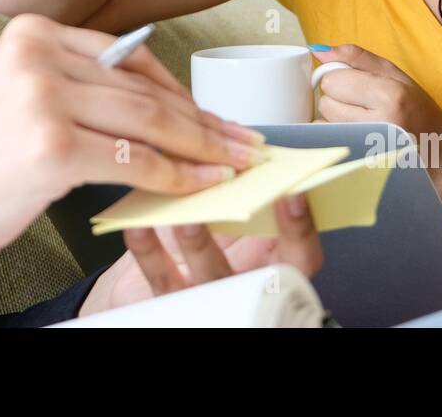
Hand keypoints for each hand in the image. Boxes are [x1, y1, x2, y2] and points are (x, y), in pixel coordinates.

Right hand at [0, 13, 267, 274]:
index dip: (180, 90)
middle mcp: (37, 54)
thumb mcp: (19, 99)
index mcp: (31, 32)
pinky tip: (200, 186)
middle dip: (202, 121)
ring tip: (234, 163)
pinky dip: (174, 177)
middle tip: (242, 141)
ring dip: (201, 148)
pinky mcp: (49, 146)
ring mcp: (42, 98)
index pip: (128, 57)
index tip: (214, 114)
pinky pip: (132, 160)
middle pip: (143, 89)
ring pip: (146, 122)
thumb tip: (160, 110)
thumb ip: (79, 89)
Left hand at [77, 195, 323, 315]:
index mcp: (270, 261)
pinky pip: (160, 278)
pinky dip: (149, 251)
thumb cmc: (210, 239)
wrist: (166, 273)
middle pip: (262, 271)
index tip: (292, 193)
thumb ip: (243, 191)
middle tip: (246, 200)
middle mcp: (245, 282)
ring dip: (201, 245)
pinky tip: (139, 226)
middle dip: (252, 236)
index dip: (300, 228)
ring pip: (211, 276)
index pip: (301, 255)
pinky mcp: (170, 297)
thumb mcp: (235, 218)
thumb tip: (241, 144)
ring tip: (188, 220)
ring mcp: (209, 294)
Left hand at [311, 44, 441, 180]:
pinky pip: (328, 141)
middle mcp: (378, 124)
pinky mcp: (359, 163)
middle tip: (361, 103)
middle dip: (337, 99)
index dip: (339, 79)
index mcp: (389, 95)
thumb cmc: (416, 109)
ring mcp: (368, 147)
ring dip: (335, 118)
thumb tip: (319, 51)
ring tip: (361, 120)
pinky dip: (335, 135)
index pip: (332, 81)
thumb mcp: (393, 74)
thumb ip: (355, 57)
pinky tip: (356, 134)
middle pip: (325, 102)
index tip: (354, 84)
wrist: (438, 150)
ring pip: (323, 122)